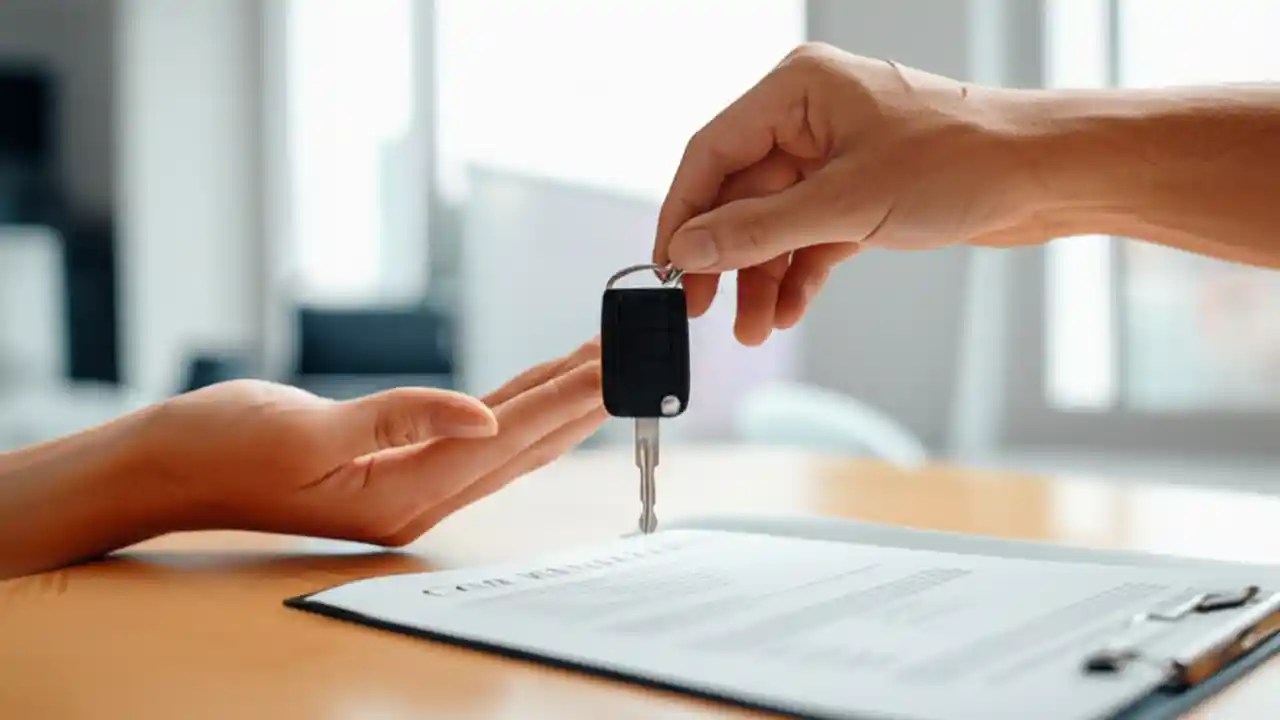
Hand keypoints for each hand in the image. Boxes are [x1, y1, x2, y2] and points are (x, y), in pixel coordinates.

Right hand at [145, 339, 604, 544]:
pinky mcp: (392, 469)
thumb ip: (399, 422)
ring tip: (593, 367)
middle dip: (574, 401)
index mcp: (401, 495)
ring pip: (501, 441)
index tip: (609, 368)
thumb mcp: (308, 434)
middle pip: (518, 443)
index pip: (504, 439)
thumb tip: (480, 416)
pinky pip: (469, 438)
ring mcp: (407, 487)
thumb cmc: (222, 450)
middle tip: (624, 359)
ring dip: (549, 404)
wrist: (168, 469)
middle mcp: (417, 499)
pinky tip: (531, 393)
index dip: (561, 399)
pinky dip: (507, 410)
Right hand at [654, 43, 1034, 343]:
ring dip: (762, 276)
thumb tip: (688, 250)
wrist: (1046, 174)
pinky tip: (788, 311)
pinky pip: (809, 235)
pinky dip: (799, 272)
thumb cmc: (960, 162)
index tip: (667, 270)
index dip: (683, 214)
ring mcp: (834, 154)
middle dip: (729, 259)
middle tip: (707, 312)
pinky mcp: (860, 190)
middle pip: (740, 194)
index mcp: (796, 90)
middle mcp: (808, 116)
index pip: (711, 152)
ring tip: (756, 329)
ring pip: (774, 222)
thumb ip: (758, 230)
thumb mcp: (846, 204)